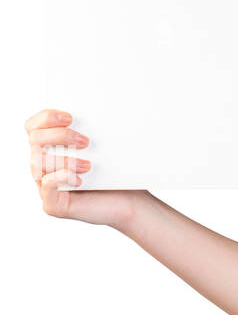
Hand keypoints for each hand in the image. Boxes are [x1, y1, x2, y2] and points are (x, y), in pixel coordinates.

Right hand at [25, 109, 141, 228]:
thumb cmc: (114, 176)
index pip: (33, 127)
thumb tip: (93, 110)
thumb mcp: (102, 149)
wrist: (128, 203)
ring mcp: (46, 185)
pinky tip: (80, 180)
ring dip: (65, 159)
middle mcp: (44, 165)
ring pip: (38, 163)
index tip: (70, 117)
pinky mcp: (53, 204)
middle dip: (60, 136)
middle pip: (34, 140)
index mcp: (50, 148)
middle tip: (86, 141)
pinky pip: (46, 186)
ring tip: (89, 165)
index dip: (46, 118)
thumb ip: (90, 131)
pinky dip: (62, 178)